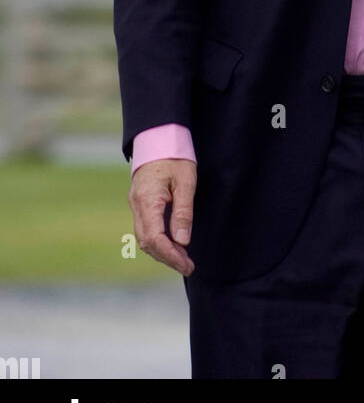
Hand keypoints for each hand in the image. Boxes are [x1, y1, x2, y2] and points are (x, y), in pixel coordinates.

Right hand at [129, 158, 196, 274]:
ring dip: (162, 251)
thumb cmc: (175, 156)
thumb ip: (183, 212)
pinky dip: (158, 240)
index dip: (171, 255)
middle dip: (167, 257)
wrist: (158, 136)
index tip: (188, 265)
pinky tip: (173, 243)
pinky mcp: (139, 202)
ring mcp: (135, 204)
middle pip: (147, 242)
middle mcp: (137, 205)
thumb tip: (183, 242)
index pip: (155, 238)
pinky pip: (145, 228)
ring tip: (183, 258)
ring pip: (144, 237)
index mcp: (147, 200)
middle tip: (188, 266)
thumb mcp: (185, 182)